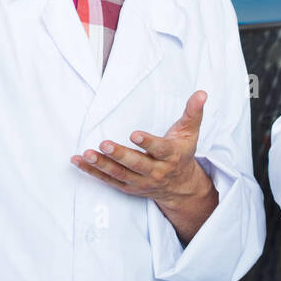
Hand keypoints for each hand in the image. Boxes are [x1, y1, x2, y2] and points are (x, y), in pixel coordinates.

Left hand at [72, 91, 218, 244]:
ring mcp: (140, 181)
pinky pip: (107, 180)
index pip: (160, 150)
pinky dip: (92, 171)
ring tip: (86, 154)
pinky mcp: (127, 187)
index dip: (148, 143)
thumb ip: (193, 112)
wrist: (180, 186)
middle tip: (104, 144)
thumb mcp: (190, 133)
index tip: (134, 134)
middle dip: (120, 155)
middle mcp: (155, 171)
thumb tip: (201, 93)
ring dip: (101, 164)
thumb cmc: (182, 153)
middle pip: (136, 164)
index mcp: (170, 156)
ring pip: (119, 174)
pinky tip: (78, 161)